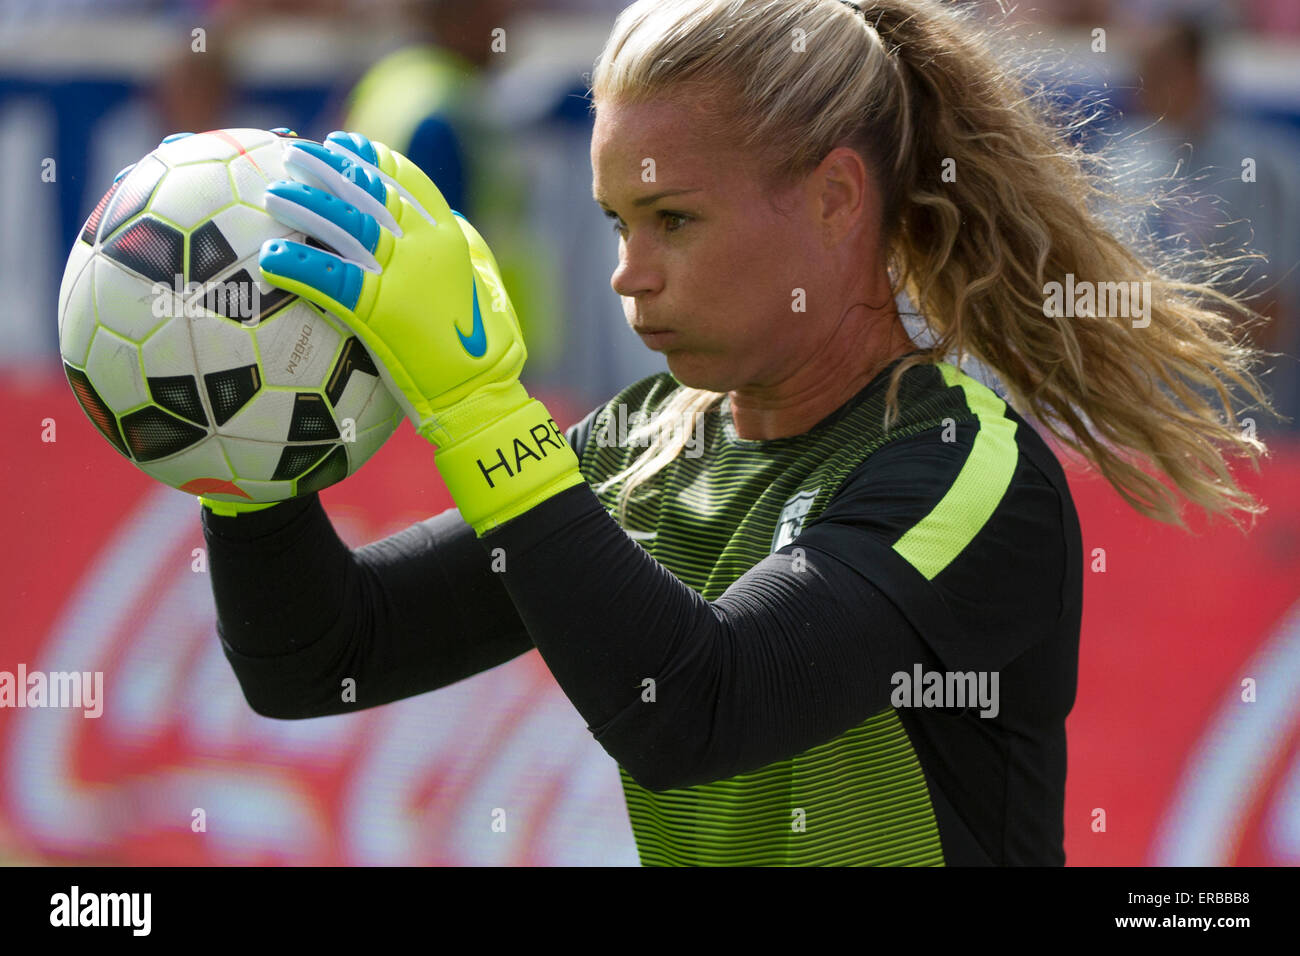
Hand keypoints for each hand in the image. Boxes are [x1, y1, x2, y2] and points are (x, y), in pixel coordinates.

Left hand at [257, 130, 582, 532]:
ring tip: (273, 196)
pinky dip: (297, 264)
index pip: (407, 180)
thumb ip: (465, 250)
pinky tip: (270, 258)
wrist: (480, 392)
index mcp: (451, 235)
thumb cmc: (487, 350)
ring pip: (344, 224)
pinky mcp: (380, 309)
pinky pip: (329, 277)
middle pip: (369, 191)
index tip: (344, 143)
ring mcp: (403, 275)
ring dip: (305, 205)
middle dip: (329, 168)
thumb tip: (450, 225)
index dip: (372, 157)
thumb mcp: (485, 284)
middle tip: (296, 157)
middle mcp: (426, 245)